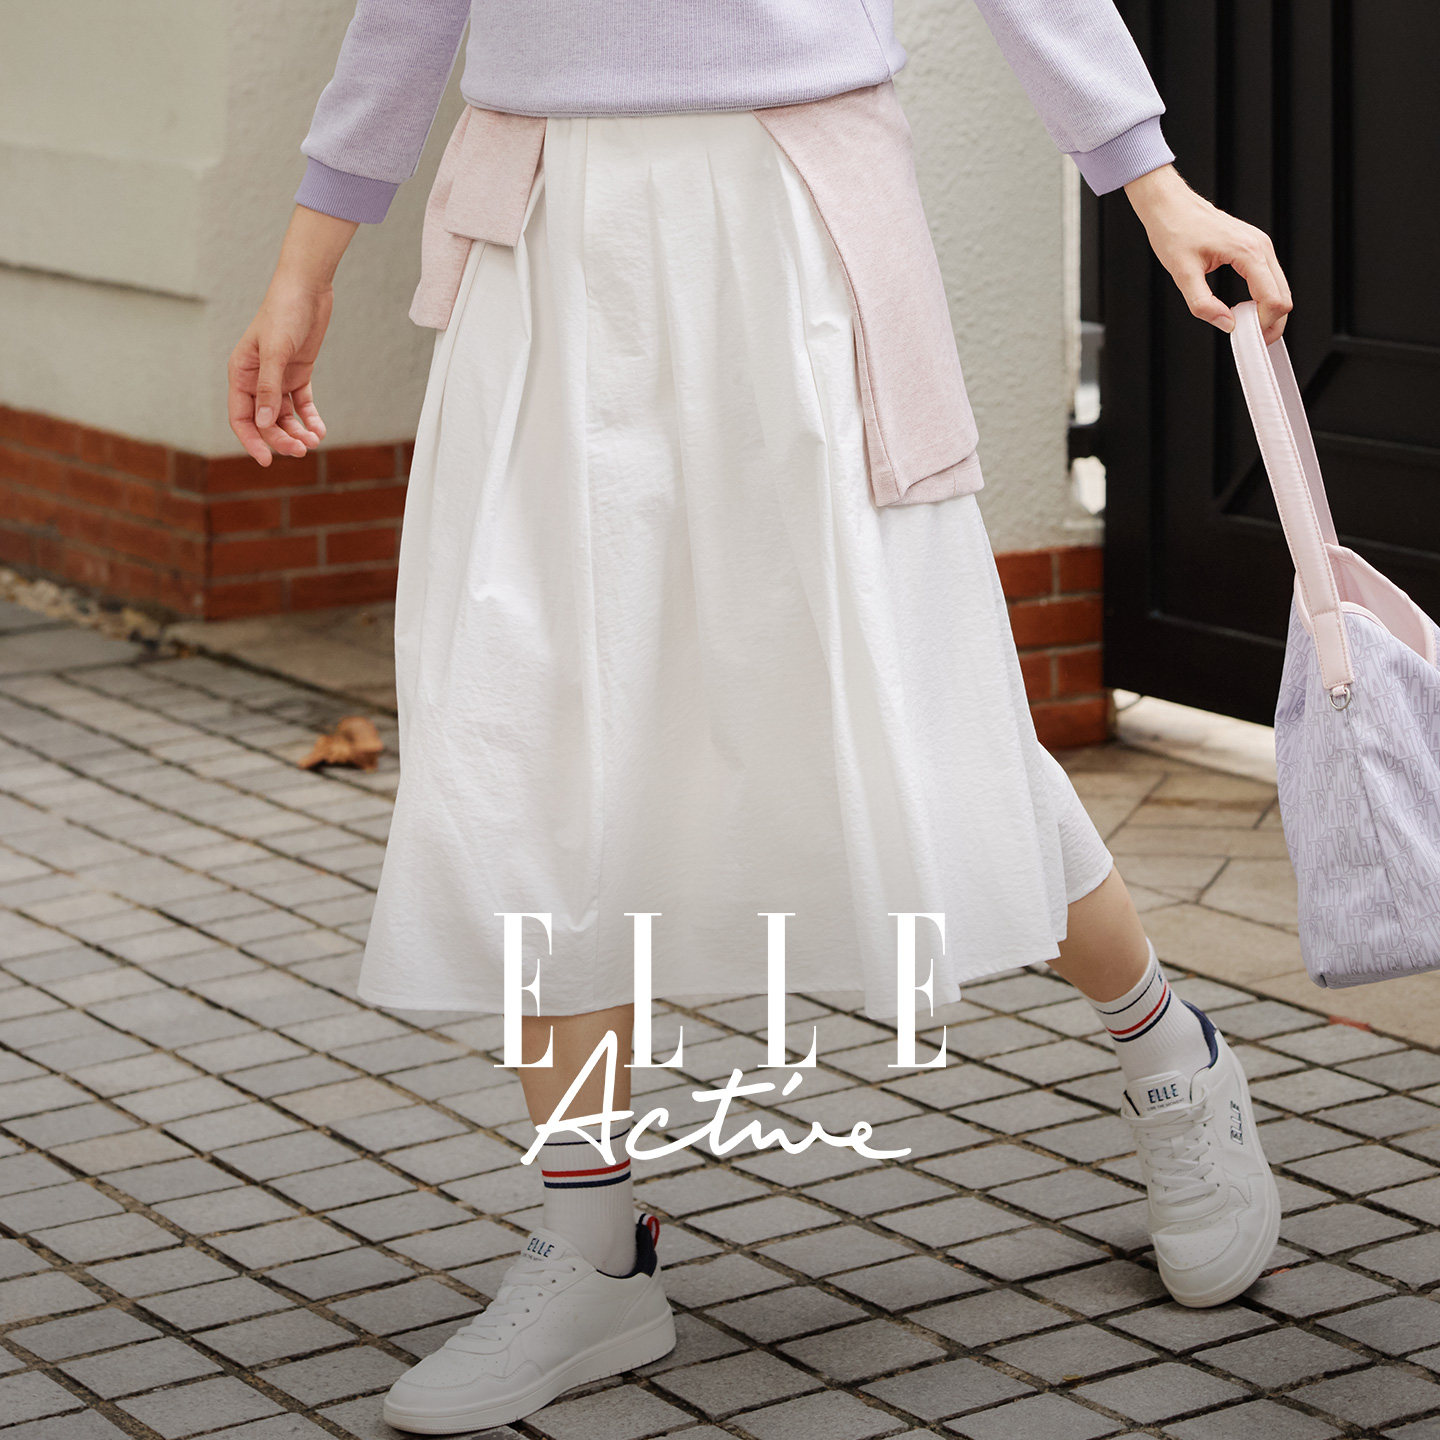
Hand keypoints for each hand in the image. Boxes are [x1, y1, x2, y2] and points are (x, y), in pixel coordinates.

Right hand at [227, 276, 332, 466]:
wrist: (307, 288)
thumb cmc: (284, 313)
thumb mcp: (275, 351)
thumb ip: (269, 388)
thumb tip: (265, 422)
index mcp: (240, 372)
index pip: (241, 416)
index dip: (252, 440)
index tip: (268, 460)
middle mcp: (256, 378)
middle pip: (265, 420)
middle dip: (281, 438)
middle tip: (302, 450)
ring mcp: (277, 377)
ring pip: (284, 416)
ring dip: (297, 432)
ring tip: (314, 441)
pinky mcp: (298, 374)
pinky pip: (302, 404)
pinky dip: (310, 419)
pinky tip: (320, 430)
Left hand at [1123, 164, 1292, 344]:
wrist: (1172, 207)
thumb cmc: (1175, 232)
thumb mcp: (1182, 274)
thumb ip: (1203, 304)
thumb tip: (1227, 326)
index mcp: (1248, 252)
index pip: (1273, 299)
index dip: (1263, 325)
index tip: (1243, 338)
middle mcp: (1261, 247)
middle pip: (1284, 297)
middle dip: (1270, 323)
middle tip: (1246, 339)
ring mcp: (1261, 246)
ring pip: (1280, 290)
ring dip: (1267, 313)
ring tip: (1242, 326)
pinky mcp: (1256, 248)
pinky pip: (1270, 281)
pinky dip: (1262, 300)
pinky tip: (1242, 310)